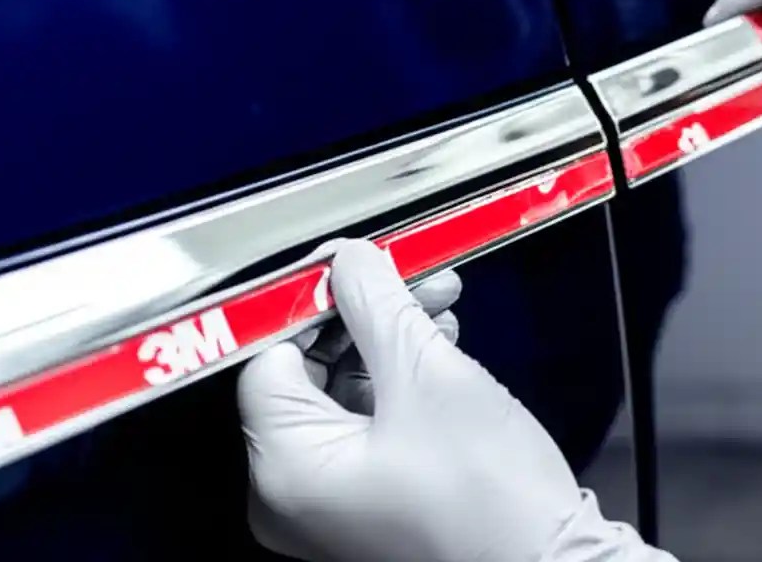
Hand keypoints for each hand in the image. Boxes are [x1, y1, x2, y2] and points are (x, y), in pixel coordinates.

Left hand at [236, 240, 670, 561]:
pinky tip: (440, 339)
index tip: (345, 263)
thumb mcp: (428, 376)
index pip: (269, 356)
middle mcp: (294, 492)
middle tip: (403, 271)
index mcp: (287, 470)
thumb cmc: (491, 502)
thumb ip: (375, 304)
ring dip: (390, 336)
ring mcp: (333, 500)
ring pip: (344, 388)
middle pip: (308, 368)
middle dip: (362, 312)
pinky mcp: (372, 497)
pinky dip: (401, 376)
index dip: (310, 301)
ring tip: (437, 298)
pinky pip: (369, 418)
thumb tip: (347, 260)